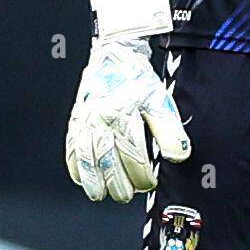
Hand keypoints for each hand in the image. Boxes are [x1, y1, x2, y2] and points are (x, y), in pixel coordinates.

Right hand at [65, 0, 189, 202]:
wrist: (114, 55)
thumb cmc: (138, 79)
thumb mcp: (160, 101)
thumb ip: (170, 132)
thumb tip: (178, 156)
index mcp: (124, 115)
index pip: (133, 156)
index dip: (142, 175)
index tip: (149, 182)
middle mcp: (101, 120)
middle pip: (108, 164)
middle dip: (119, 185)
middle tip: (129, 193)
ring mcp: (84, 122)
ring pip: (86, 162)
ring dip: (95, 183)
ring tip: (105, 194)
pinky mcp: (75, 122)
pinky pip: (71, 152)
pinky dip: (77, 169)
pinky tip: (84, 179)